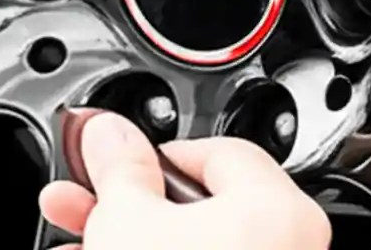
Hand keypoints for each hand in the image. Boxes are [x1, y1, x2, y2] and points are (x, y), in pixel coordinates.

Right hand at [39, 113, 330, 249]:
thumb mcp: (127, 220)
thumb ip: (118, 166)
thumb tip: (107, 132)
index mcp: (278, 208)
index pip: (215, 148)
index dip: (152, 149)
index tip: (110, 157)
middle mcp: (292, 245)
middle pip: (201, 202)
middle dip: (130, 197)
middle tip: (84, 197)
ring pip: (195, 243)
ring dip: (131, 234)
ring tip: (78, 237)